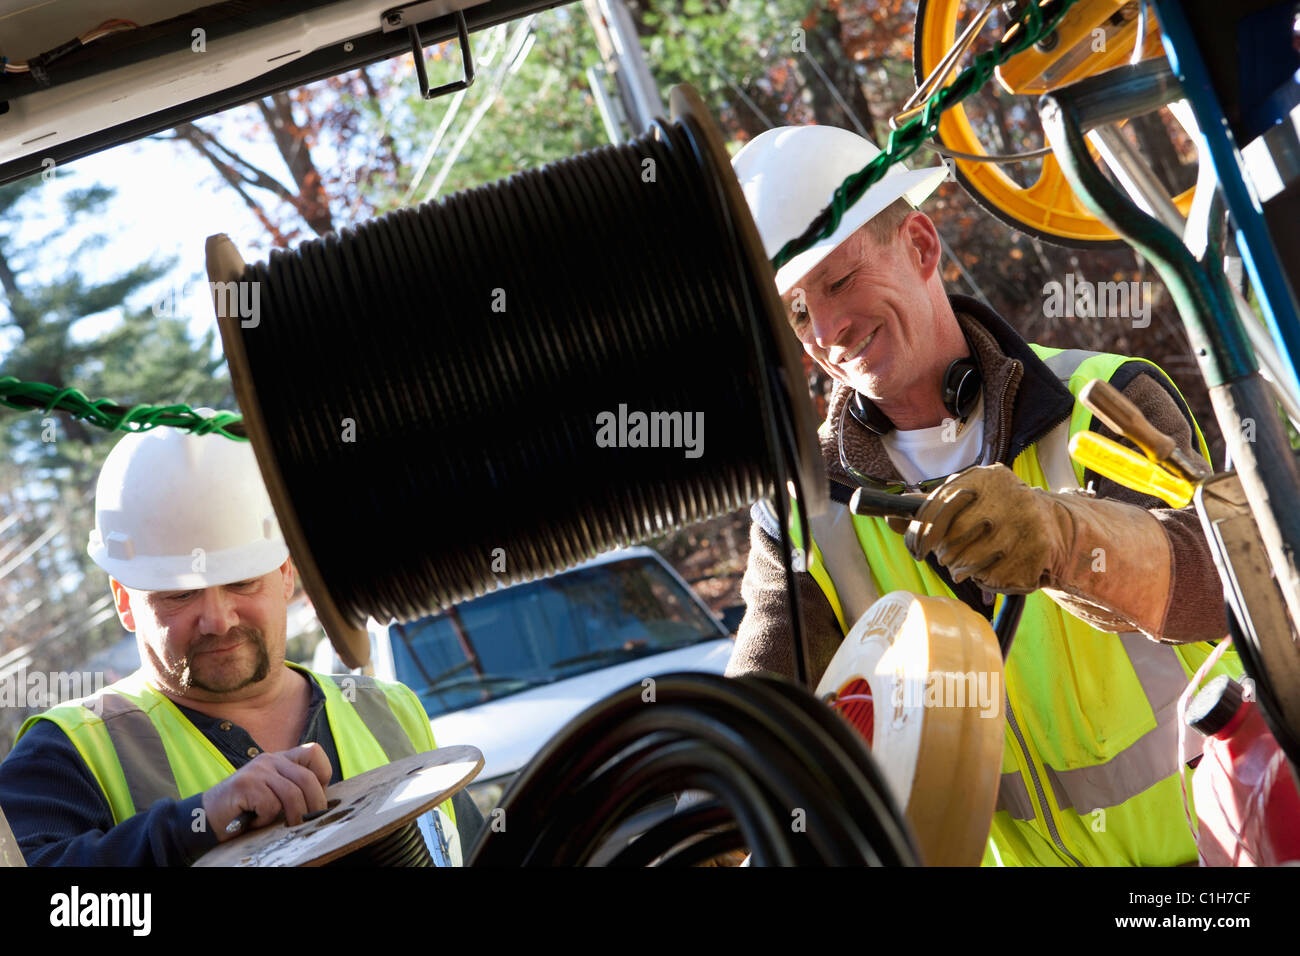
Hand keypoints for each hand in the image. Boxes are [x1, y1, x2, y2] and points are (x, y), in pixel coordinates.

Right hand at [203, 743, 331, 841]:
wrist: (209, 817)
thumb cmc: (247, 810)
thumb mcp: (276, 796)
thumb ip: (296, 791)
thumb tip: (324, 802)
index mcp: (281, 759)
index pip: (313, 752)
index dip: (323, 774)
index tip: (317, 796)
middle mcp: (270, 760)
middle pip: (308, 778)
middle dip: (314, 805)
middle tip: (310, 822)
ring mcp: (257, 770)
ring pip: (292, 794)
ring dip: (293, 817)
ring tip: (286, 827)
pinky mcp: (245, 784)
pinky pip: (270, 804)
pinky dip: (266, 819)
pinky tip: (255, 820)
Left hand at [897, 464, 1064, 592]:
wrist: (1049, 523)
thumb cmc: (994, 512)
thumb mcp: (964, 502)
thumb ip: (929, 509)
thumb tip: (889, 517)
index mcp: (983, 478)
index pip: (937, 509)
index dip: (922, 535)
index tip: (918, 552)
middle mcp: (1006, 494)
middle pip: (953, 537)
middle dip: (946, 553)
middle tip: (947, 559)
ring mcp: (1025, 521)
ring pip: (973, 560)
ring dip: (966, 569)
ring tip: (971, 564)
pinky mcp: (1038, 549)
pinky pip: (997, 576)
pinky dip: (989, 580)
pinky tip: (995, 569)